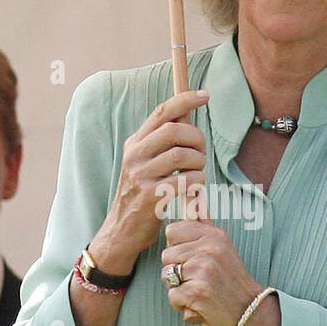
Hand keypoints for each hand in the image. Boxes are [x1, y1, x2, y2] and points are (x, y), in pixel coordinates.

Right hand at [105, 89, 208, 257]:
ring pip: (183, 155)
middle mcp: (134, 155)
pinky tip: (193, 189)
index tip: (204, 94)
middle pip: (174, 130)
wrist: (122, 230)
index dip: (185, 99)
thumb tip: (186, 114)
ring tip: (197, 173)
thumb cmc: (141, 194)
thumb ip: (161, 142)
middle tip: (201, 153)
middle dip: (197, 139)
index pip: (161, 112)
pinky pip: (186, 180)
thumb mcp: (144, 164)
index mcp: (135, 143)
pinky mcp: (149, 196)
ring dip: (199, 163)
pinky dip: (197, 183)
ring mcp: (140, 175)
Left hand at [161, 217, 262, 325]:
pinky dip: (183, 305)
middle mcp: (209, 249)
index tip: (196, 258)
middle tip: (201, 278)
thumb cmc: (231, 280)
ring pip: (167, 276)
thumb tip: (196, 189)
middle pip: (167, 255)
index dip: (179, 248)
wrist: (251, 312)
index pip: (172, 230)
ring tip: (201, 291)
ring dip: (179, 289)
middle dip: (178, 270)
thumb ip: (204, 221)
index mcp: (214, 235)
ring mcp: (203, 270)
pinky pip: (172, 296)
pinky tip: (201, 305)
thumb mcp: (222, 245)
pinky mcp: (197, 292)